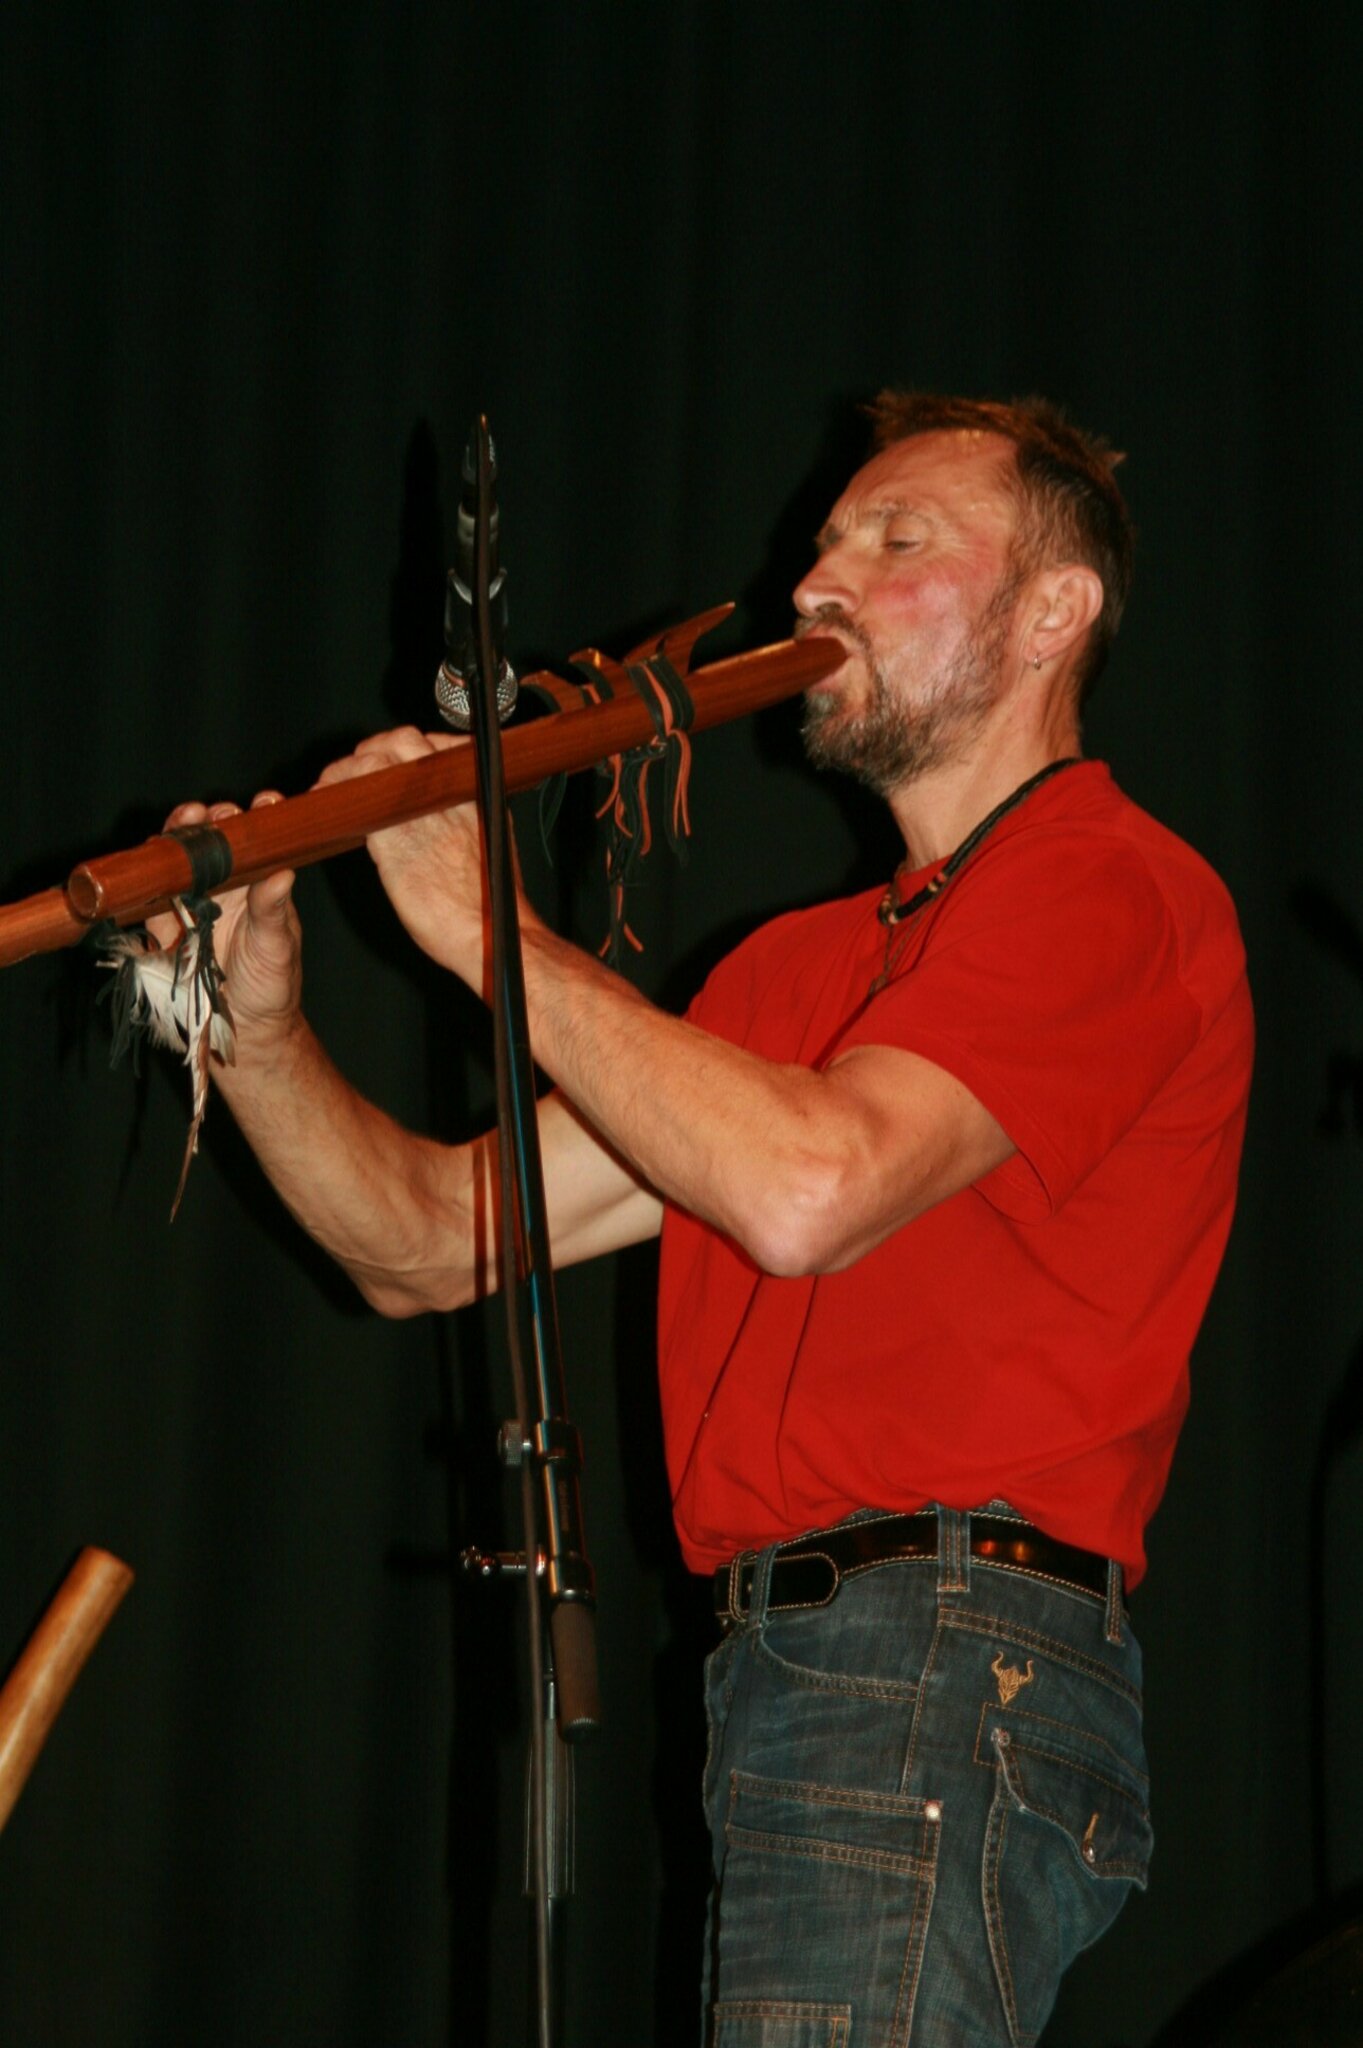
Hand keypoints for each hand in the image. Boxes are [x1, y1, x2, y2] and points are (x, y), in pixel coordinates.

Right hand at [149, 794, 302, 1054]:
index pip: (257, 843)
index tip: (264, 803)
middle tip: (214, 812)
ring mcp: (192, 901)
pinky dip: (145, 874)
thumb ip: (274, 911)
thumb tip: (284, 874)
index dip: (257, 819)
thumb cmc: (272, 985)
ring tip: (186, 819)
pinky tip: (148, 857)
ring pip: (180, 859)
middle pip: (212, 841)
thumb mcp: (277, 948)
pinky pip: (149, 892)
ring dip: (179, 836)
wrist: (243, 1027)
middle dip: (211, 819)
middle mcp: (225, 885)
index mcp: (258, 884)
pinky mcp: (162, 922)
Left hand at [315, 726, 500, 986]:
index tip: (386, 755)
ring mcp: (420, 816)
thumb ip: (464, 818)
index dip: (402, 745)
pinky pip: (360, 800)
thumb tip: (437, 812)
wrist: (490, 933)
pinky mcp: (395, 842)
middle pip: (403, 742)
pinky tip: (325, 798)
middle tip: (353, 766)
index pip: (434, 745)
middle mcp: (448, 796)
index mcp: (476, 793)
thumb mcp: (489, 841)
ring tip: (333, 781)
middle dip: (372, 748)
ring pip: (376, 763)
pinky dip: (337, 791)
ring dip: (348, 766)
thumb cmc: (490, 901)